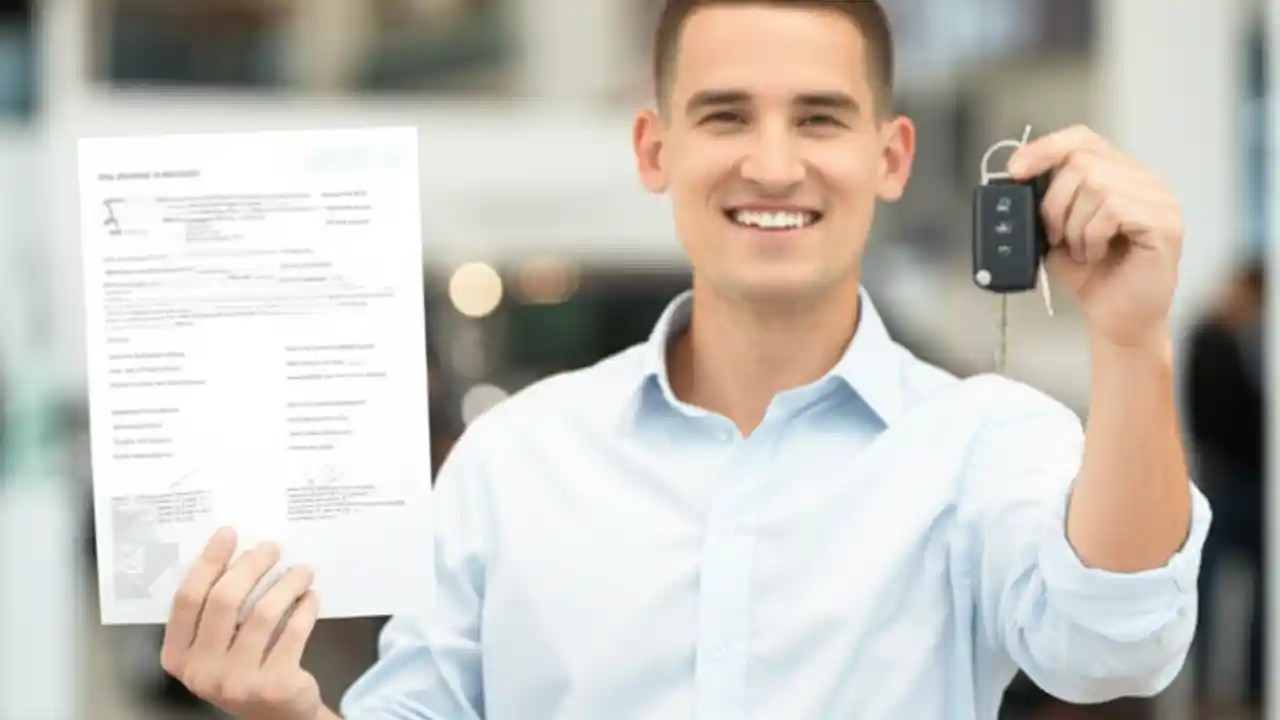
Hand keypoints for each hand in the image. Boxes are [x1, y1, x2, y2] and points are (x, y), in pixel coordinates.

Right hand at [161, 528, 323, 719]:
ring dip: (286, 583)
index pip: (187, 600)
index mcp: (178, 657)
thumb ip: (214, 611)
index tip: (229, 534)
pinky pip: (293, 631)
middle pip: (224, 600)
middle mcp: (202, 672)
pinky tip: (310, 597)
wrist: (277, 714)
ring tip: (302, 571)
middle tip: (272, 547)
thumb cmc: (243, 668)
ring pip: (264, 612)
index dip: (208, 562)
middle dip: (251, 565)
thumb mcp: (216, 646)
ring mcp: (237, 682)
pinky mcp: (274, 685)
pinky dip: (305, 607)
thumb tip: (235, 551)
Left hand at [1009, 125, 1182, 349]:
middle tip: (1056, 236)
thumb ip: (1045, 202)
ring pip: (1096, 185)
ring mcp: (1160, 200)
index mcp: (1119, 176)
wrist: (1116, 320)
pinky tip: (1097, 255)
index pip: (1082, 138)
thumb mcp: (1056, 231)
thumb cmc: (1091, 277)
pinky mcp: (1165, 223)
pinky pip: (1113, 210)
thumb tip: (1019, 178)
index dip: (1046, 148)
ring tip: (1082, 251)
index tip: (1016, 170)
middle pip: (1082, 161)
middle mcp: (1145, 181)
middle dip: (1054, 203)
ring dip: (1074, 226)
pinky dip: (1092, 236)